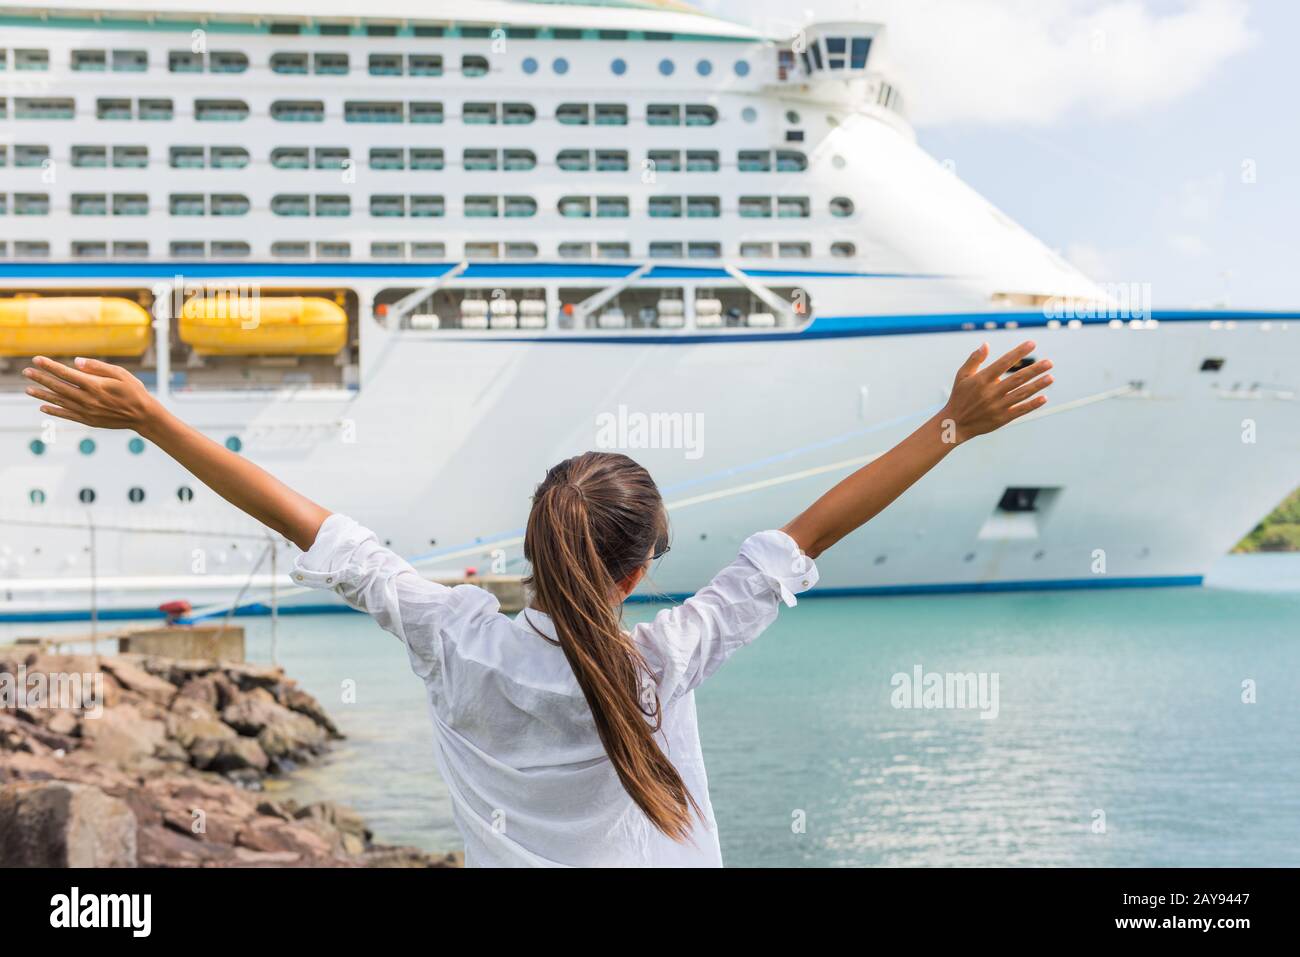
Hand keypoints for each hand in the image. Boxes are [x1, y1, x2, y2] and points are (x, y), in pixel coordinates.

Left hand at [23, 356, 163, 431]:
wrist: (143, 416)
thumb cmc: (134, 391)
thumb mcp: (120, 373)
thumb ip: (97, 367)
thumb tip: (76, 362)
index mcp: (94, 385)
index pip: (66, 373)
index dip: (50, 366)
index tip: (36, 359)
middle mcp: (87, 399)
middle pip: (58, 387)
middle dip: (41, 379)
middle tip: (26, 372)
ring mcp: (87, 411)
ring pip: (59, 401)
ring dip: (42, 395)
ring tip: (28, 390)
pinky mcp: (89, 420)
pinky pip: (67, 415)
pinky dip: (54, 410)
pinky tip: (43, 407)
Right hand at [940, 341, 1053, 443]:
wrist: (955, 424)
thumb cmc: (959, 396)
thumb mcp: (962, 376)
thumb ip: (974, 359)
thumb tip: (986, 344)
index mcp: (982, 379)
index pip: (1004, 362)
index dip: (1018, 352)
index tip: (1031, 344)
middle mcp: (991, 392)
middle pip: (1017, 379)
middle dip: (1034, 370)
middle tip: (1049, 362)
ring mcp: (997, 406)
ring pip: (1021, 394)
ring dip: (1037, 386)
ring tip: (1050, 377)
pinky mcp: (1001, 419)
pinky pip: (1020, 410)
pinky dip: (1032, 405)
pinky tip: (1043, 398)